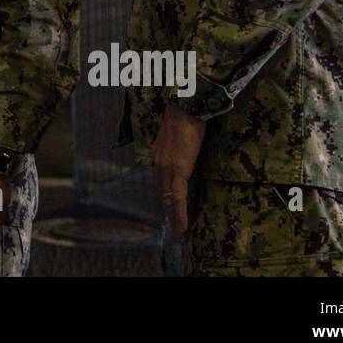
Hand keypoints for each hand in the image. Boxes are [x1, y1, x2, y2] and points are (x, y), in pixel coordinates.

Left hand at [151, 104, 206, 241]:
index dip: (165, 200)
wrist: (185, 106)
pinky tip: (182, 226)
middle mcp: (158, 164)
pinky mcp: (178, 169)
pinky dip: (179, 213)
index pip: (161, 184)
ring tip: (179, 236)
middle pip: (163, 195)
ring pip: (169, 200)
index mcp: (158, 156)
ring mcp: (167, 168)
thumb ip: (176, 147)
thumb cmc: (185, 116)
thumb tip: (182, 153)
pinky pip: (178, 197)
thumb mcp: (178, 135)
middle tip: (174, 234)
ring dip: (174, 219)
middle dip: (168, 214)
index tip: (168, 213)